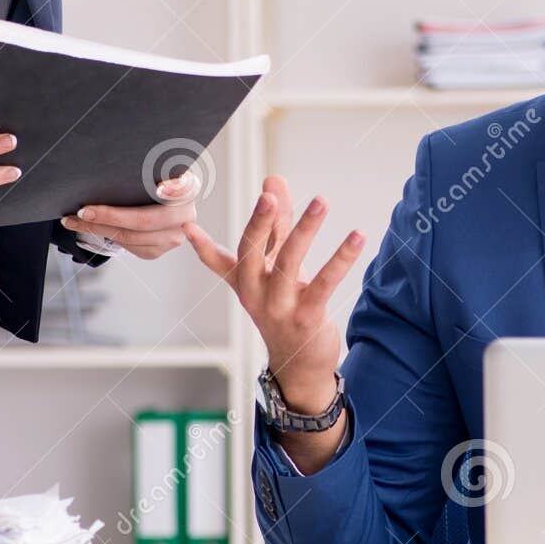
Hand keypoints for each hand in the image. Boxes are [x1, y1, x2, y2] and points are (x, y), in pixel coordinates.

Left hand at [58, 169, 202, 259]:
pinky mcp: (158, 250)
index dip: (174, 189)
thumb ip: (149, 166)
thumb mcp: (154, 167)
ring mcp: (174, 237)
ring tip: (75, 220)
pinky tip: (89, 227)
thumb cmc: (151, 181)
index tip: (160, 187)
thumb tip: (123, 156)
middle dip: (110, 216)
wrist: (155, 203)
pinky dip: (105, 236)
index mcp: (189, 188)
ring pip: (131, 237)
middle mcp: (186, 215)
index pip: (185, 187)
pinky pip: (128, 246)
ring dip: (98, 229)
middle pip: (146, 219)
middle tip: (84, 211)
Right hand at [187, 174, 362, 409]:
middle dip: (260, 223)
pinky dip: (342, 258)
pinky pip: (325, 282)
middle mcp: (255, 293)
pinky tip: (358, 237)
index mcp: (244, 281)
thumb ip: (277, 223)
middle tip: (268, 196)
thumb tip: (274, 179)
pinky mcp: (307, 317)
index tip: (187, 227)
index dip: (202, 245)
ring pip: (290, 261)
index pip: (220, 258)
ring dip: (305, 228)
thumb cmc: (286, 306)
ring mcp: (280, 307)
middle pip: (251, 253)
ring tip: (321, 201)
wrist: (301, 364)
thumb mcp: (276, 266)